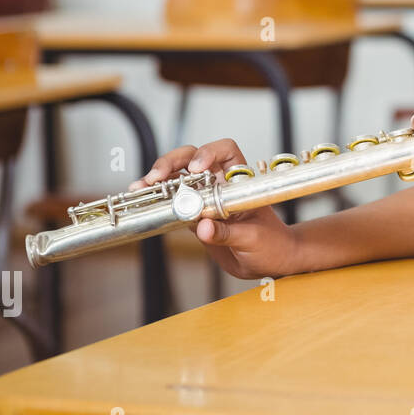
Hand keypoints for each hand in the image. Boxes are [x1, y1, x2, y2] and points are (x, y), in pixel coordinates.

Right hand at [129, 138, 303, 278]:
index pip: (226, 151)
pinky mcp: (194, 215)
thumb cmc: (272, 245)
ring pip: (178, 177)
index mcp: (240, 181)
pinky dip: (156, 199)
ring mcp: (205, 198)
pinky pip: (172, 202)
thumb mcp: (253, 239)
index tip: (195, 167)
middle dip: (172, 162)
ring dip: (158, 179)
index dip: (209, 152)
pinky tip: (141, 199)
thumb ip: (228, 233)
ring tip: (141, 187)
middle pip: (193, 158)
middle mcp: (220, 184)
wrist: (270, 263)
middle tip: (157, 177)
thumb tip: (202, 226)